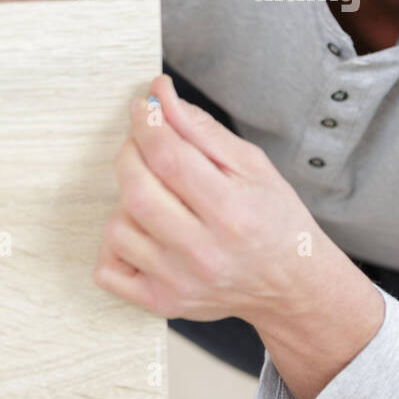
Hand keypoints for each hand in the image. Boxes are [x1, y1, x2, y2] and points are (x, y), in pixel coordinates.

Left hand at [94, 73, 323, 323]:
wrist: (290, 282)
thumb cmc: (274, 217)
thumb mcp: (251, 164)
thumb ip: (201, 129)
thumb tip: (159, 95)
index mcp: (232, 212)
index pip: (169, 158)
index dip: (147, 123)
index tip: (143, 105)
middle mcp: (203, 252)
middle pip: (136, 192)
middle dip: (130, 153)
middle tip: (144, 143)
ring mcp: (179, 282)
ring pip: (118, 228)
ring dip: (125, 199)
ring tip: (155, 193)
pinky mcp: (162, 303)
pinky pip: (108, 270)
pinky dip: (114, 243)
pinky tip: (141, 230)